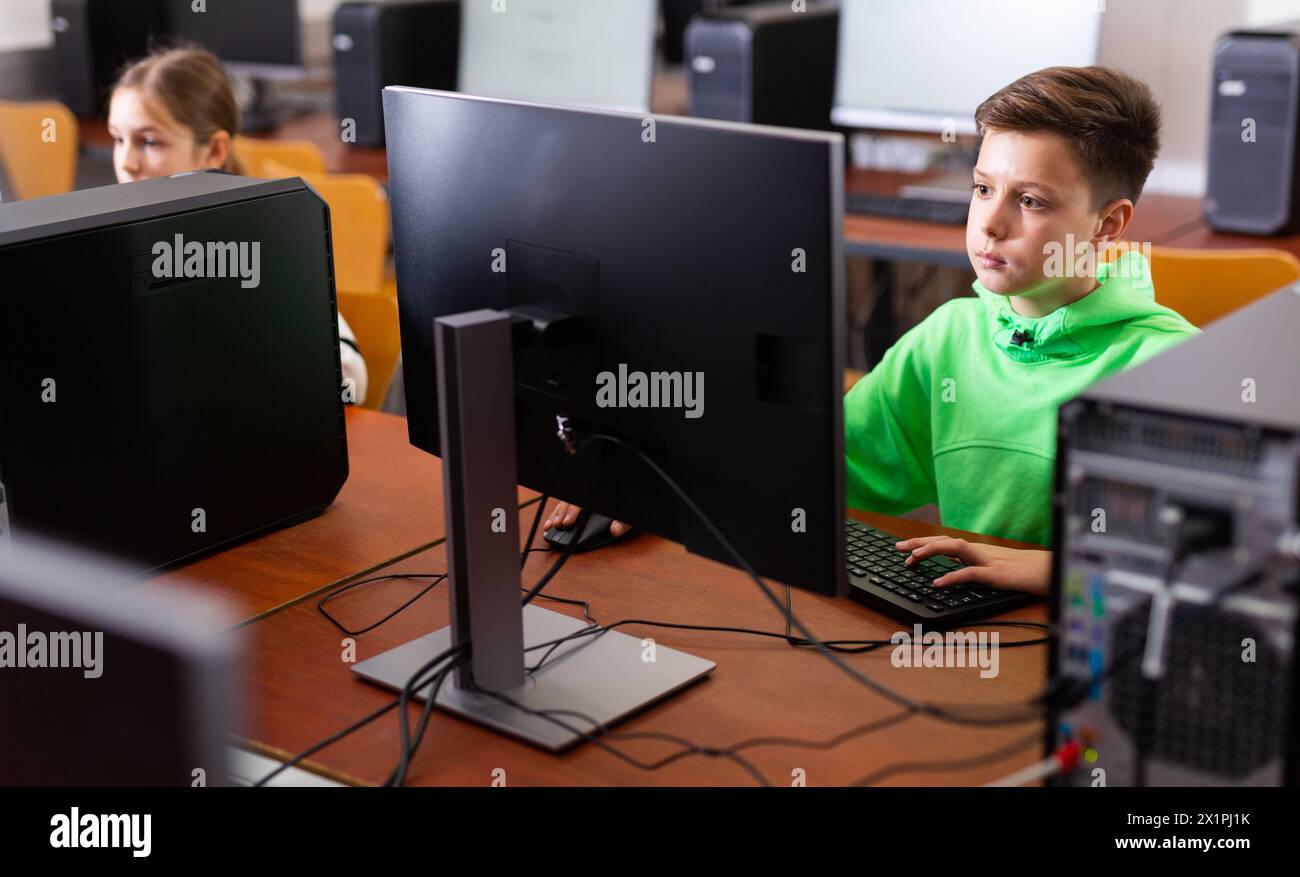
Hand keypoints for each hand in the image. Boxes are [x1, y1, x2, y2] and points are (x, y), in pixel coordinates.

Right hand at [543, 502, 631, 536]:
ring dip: (556, 514)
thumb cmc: (634, 507)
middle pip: (571, 501)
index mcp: (600, 496)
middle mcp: (592, 494)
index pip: (582, 502)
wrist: (639, 495)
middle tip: (555, 525)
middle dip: (561, 513)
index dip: (572, 511)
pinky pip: (568, 504)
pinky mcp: (585, 503)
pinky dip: (558, 513)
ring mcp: (587, 498)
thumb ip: (624, 523)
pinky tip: (551, 522)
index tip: (566, 522)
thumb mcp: (633, 517)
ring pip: (567, 502)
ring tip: (549, 526)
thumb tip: (615, 529)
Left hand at [894, 536, 1050, 595]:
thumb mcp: (993, 567)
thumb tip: (952, 564)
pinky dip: (953, 577)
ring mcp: (988, 561)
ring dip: (932, 551)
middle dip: (919, 543)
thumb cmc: (1024, 571)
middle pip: (945, 541)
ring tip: (912, 558)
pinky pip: (971, 574)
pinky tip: (938, 583)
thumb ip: (973, 564)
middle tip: (898, 548)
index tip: (903, 547)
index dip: (923, 542)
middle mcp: (980, 552)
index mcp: (978, 551)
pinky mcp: (997, 575)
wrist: (1052, 572)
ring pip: (955, 549)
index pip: (945, 542)